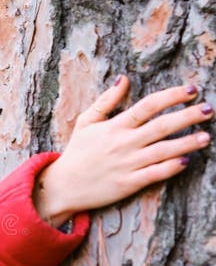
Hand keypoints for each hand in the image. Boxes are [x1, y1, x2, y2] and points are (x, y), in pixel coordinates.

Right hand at [33, 76, 212, 226]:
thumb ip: (106, 101)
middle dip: (187, 116)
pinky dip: (170, 168)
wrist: (64, 186)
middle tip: (209, 109)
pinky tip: (186, 161)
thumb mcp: (86, 122)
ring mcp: (127, 164)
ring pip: (163, 151)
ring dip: (187, 143)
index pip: (148, 106)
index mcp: (115, 126)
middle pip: (161, 126)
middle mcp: (123, 143)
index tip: (192, 89)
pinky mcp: (128, 184)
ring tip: (206, 136)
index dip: (171, 96)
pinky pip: (154, 174)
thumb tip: (124, 79)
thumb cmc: (77, 152)